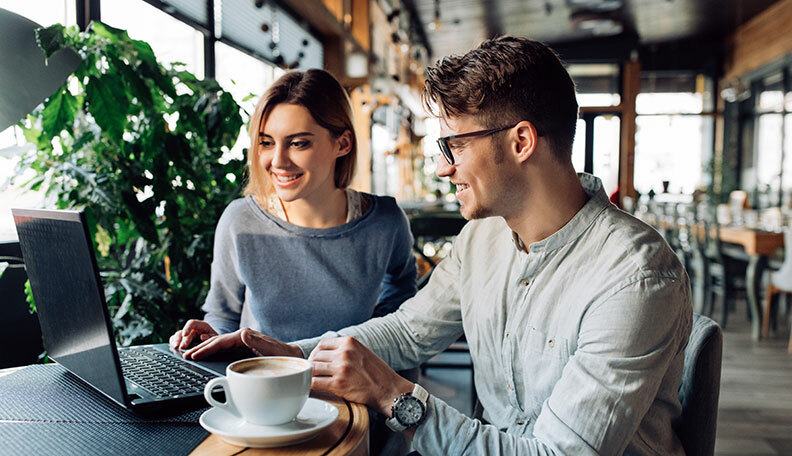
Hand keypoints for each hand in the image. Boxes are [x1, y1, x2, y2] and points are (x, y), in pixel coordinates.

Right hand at [169, 320, 217, 349]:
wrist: (213, 343)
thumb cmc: (213, 340)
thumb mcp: (214, 338)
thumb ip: (210, 337)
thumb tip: (202, 337)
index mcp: (200, 325)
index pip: (192, 323)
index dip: (187, 328)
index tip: (185, 334)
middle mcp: (192, 329)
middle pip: (183, 331)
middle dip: (182, 340)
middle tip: (181, 347)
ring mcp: (186, 334)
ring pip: (177, 335)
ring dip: (175, 341)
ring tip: (175, 348)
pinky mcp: (182, 340)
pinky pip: (175, 340)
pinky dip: (173, 343)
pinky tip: (173, 348)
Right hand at [183, 327, 302, 359]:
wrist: (293, 357)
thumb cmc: (284, 355)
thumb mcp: (271, 349)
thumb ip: (257, 341)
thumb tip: (242, 334)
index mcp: (245, 336)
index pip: (221, 341)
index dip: (206, 348)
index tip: (194, 354)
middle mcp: (242, 338)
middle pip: (216, 342)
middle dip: (200, 348)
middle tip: (184, 356)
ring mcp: (241, 344)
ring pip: (218, 346)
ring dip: (204, 350)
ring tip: (190, 356)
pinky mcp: (242, 351)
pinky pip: (223, 351)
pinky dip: (211, 353)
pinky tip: (205, 358)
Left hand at [308, 337, 413, 415]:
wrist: (389, 390)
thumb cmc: (377, 374)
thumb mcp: (362, 352)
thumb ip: (346, 350)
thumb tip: (325, 354)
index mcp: (350, 342)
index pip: (322, 344)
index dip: (316, 353)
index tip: (316, 362)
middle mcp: (345, 353)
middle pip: (315, 356)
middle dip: (312, 365)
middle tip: (313, 374)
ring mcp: (341, 368)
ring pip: (313, 369)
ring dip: (310, 376)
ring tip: (313, 381)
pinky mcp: (338, 384)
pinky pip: (315, 383)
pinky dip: (310, 386)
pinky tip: (312, 389)